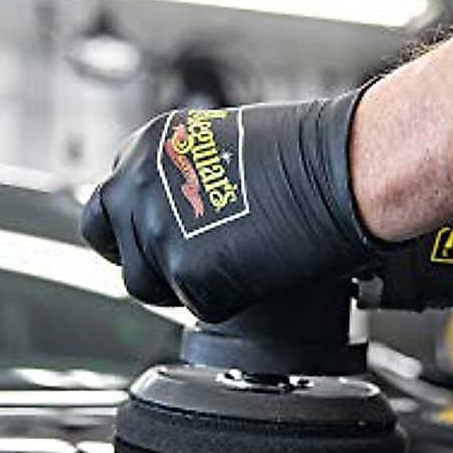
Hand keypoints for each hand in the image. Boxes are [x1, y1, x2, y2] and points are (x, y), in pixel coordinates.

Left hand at [81, 89, 391, 321]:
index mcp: (150, 145)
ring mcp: (158, 231)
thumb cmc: (313, 152)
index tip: (171, 229)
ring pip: (144, 284)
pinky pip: (196, 306)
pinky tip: (259, 275)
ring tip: (231, 268)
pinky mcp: (189, 275)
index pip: (115, 196)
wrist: (346, 170)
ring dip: (180, 285)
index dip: (142, 220)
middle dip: (139, 254)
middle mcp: (140, 184)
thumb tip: (191, 211)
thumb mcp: (227, 145)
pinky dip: (228, 300)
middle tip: (182, 261)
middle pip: (106, 238)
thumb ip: (188, 177)